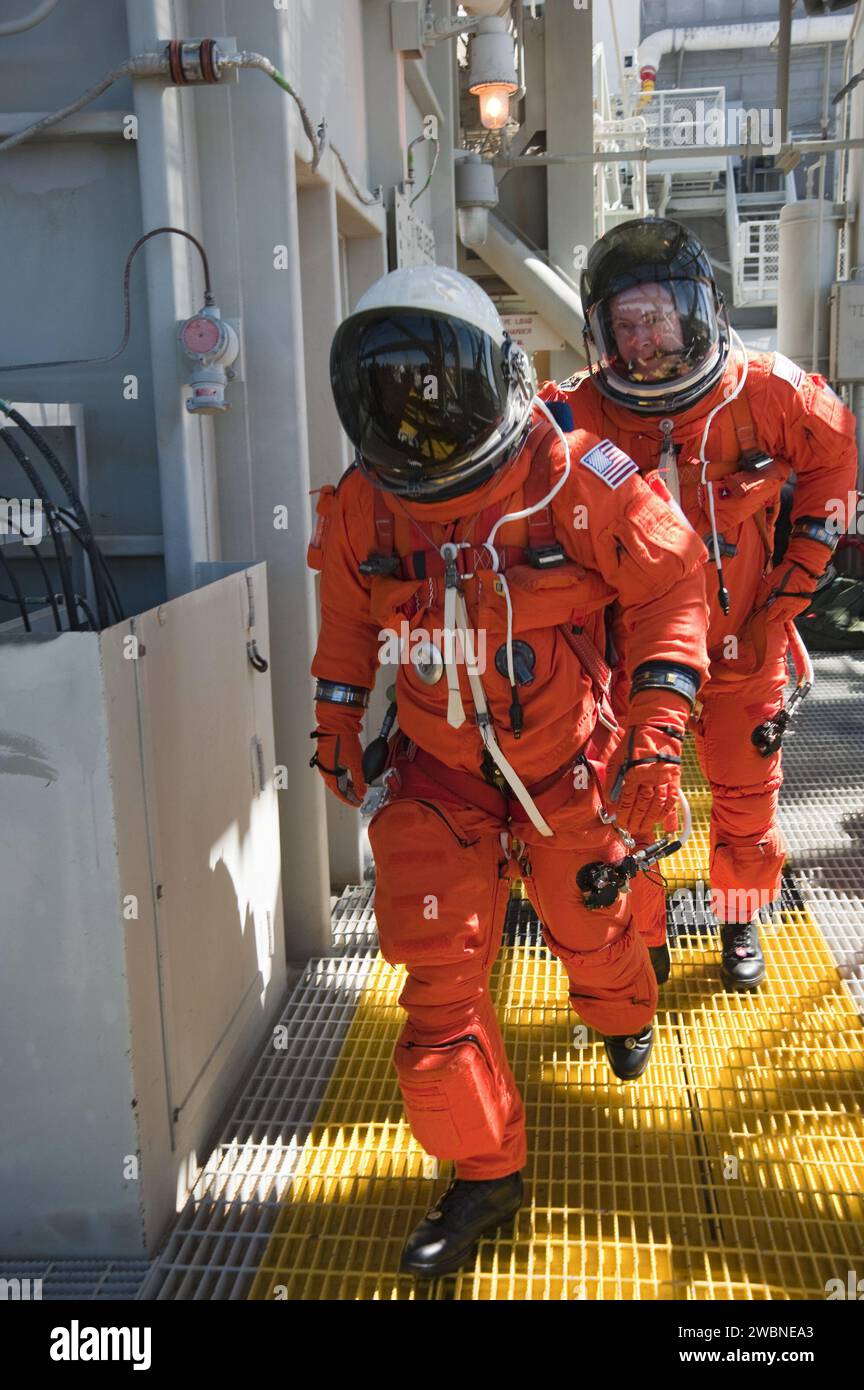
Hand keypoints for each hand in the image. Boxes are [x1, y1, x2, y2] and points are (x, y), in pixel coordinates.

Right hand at [310, 703, 366, 806]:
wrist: (337, 722)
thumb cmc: (343, 740)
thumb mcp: (355, 762)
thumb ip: (359, 780)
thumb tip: (362, 793)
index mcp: (329, 774)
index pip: (340, 792)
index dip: (350, 799)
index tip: (358, 803)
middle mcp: (325, 770)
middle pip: (337, 787)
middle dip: (348, 794)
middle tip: (358, 798)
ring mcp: (325, 762)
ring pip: (336, 779)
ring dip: (346, 785)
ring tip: (356, 788)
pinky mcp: (328, 755)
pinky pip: (336, 770)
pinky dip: (343, 776)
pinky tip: (350, 776)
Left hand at [605, 691, 687, 837]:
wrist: (655, 729)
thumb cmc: (633, 743)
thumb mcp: (617, 759)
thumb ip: (613, 780)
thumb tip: (611, 800)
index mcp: (634, 773)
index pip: (628, 800)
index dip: (623, 814)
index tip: (620, 823)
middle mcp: (650, 778)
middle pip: (642, 806)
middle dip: (636, 821)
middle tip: (630, 830)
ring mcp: (664, 779)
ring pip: (658, 806)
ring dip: (650, 820)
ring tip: (643, 829)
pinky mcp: (674, 779)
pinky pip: (672, 800)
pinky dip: (668, 813)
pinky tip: (663, 823)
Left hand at [753, 537, 830, 625]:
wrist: (802, 567)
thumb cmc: (785, 572)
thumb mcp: (770, 581)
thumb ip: (762, 595)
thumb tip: (757, 605)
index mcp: (783, 600)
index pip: (772, 614)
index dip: (766, 615)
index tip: (762, 614)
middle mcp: (793, 605)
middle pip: (781, 619)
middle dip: (773, 619)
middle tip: (768, 616)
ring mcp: (800, 605)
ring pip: (789, 617)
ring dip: (782, 617)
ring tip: (776, 613)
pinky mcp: (806, 603)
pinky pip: (796, 613)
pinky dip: (789, 613)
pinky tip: (785, 609)